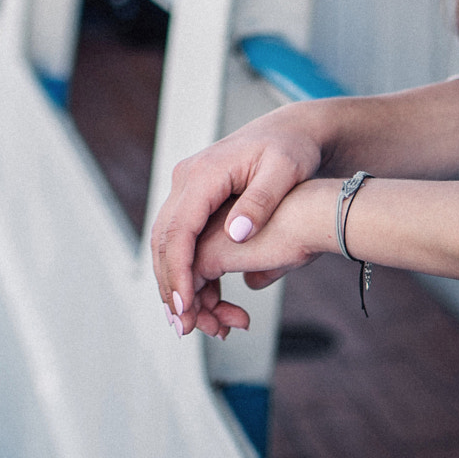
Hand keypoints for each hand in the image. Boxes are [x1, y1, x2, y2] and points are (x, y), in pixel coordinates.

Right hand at [151, 103, 325, 336]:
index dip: (179, 272)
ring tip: (191, 322)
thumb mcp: (285, 170)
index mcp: (204, 173)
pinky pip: (183, 239)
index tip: (185, 307)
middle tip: (184, 327)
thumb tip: (237, 235)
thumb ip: (261, 201)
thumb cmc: (292, 148)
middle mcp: (188, 179)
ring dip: (175, 283)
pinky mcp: (197, 200)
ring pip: (169, 242)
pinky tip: (202, 298)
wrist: (293, 130)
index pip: (180, 230)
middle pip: (165, 240)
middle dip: (171, 286)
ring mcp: (189, 189)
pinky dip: (188, 270)